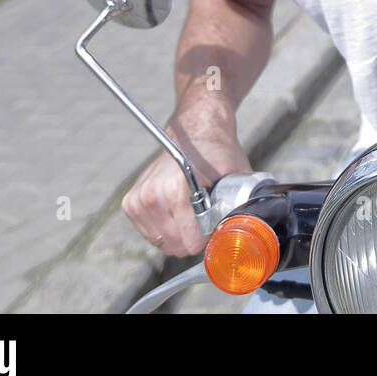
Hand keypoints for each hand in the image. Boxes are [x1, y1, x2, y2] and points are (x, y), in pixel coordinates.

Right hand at [121, 102, 251, 257]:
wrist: (194, 130)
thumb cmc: (218, 153)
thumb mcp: (237, 177)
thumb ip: (240, 206)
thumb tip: (247, 232)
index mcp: (175, 190)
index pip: (191, 240)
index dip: (209, 236)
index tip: (216, 222)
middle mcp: (151, 195)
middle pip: (176, 245)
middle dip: (194, 236)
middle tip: (204, 214)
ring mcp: (137, 200)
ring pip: (162, 242)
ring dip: (179, 233)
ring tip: (190, 209)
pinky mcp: (130, 203)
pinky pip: (150, 234)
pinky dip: (165, 228)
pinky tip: (176, 210)